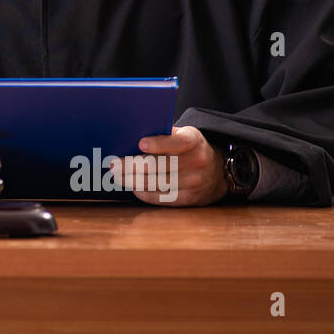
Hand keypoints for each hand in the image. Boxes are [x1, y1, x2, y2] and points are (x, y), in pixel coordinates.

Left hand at [108, 125, 228, 205]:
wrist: (218, 172)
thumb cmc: (190, 149)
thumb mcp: (185, 135)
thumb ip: (165, 134)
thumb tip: (132, 135)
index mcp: (194, 141)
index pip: (177, 142)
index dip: (159, 143)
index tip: (140, 143)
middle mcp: (196, 162)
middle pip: (160, 165)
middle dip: (133, 165)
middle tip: (114, 165)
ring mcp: (194, 183)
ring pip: (157, 183)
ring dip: (133, 180)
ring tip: (117, 176)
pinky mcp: (189, 199)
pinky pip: (162, 197)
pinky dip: (144, 193)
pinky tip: (133, 187)